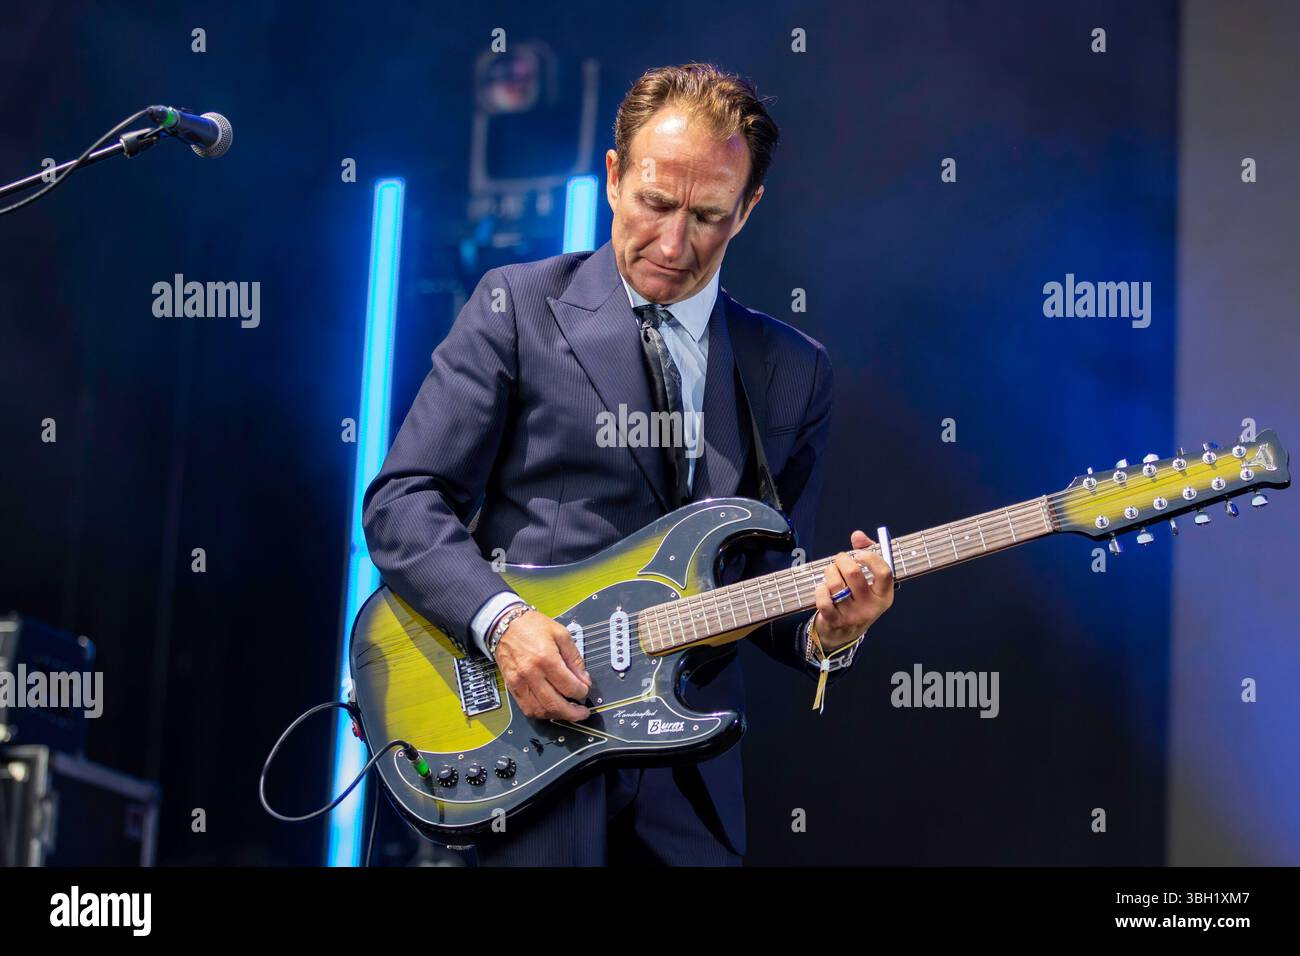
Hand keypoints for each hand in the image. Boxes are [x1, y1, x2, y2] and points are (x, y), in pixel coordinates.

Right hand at [494, 610, 591, 720]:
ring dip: (557, 716)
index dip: (582, 691)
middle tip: (582, 713)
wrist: (505, 625)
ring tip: (569, 713)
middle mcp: (531, 673)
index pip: (569, 686)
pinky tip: (551, 710)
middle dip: (573, 713)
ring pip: (540, 710)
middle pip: (555, 704)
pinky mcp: (512, 687)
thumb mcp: (561, 634)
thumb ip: (575, 658)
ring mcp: (519, 682)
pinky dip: (541, 713)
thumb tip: (584, 679)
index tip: (585, 689)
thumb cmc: (532, 626)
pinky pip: (527, 709)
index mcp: (546, 658)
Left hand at [813, 529, 894, 650]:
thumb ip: (867, 553)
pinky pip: (823, 599)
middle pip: (853, 573)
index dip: (870, 557)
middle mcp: (870, 607)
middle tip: (840, 560)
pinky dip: (820, 589)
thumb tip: (857, 535)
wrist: (845, 633)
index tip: (859, 553)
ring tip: (831, 573)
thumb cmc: (858, 599)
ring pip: (835, 584)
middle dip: (842, 560)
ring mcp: (852, 615)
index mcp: (884, 596)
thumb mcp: (869, 581)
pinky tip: (823, 588)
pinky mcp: (835, 621)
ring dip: (829, 572)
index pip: (884, 573)